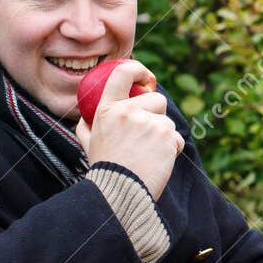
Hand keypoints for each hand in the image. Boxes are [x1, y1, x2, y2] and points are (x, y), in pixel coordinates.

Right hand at [74, 60, 184, 196]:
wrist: (119, 193)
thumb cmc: (103, 169)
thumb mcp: (87, 143)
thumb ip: (87, 126)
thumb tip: (87, 116)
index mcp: (107, 109)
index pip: (122, 73)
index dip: (138, 69)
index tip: (145, 77)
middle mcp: (128, 112)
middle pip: (156, 99)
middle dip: (156, 113)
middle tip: (147, 133)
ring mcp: (150, 124)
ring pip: (167, 122)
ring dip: (163, 136)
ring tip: (147, 154)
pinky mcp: (167, 138)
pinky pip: (176, 138)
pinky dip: (171, 149)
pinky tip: (157, 162)